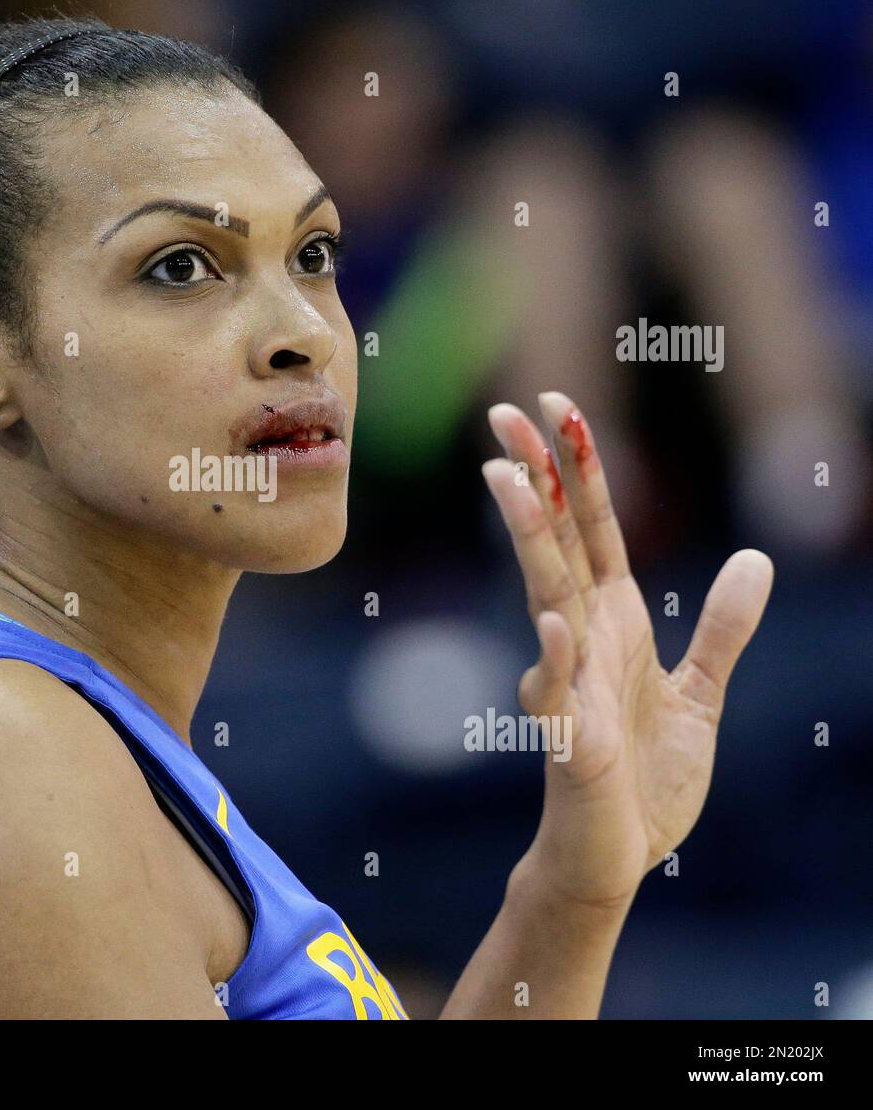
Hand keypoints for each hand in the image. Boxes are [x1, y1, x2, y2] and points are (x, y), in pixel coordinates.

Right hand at [482, 392, 773, 909]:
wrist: (615, 854)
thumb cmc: (646, 778)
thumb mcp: (701, 694)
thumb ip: (724, 628)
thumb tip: (757, 558)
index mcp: (615, 621)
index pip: (592, 528)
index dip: (580, 468)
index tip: (555, 407)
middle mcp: (585, 638)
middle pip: (557, 543)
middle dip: (535, 476)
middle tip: (504, 413)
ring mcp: (571, 682)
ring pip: (546, 597)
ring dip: (530, 539)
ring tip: (509, 481)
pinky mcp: (571, 738)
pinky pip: (559, 692)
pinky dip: (558, 658)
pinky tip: (557, 623)